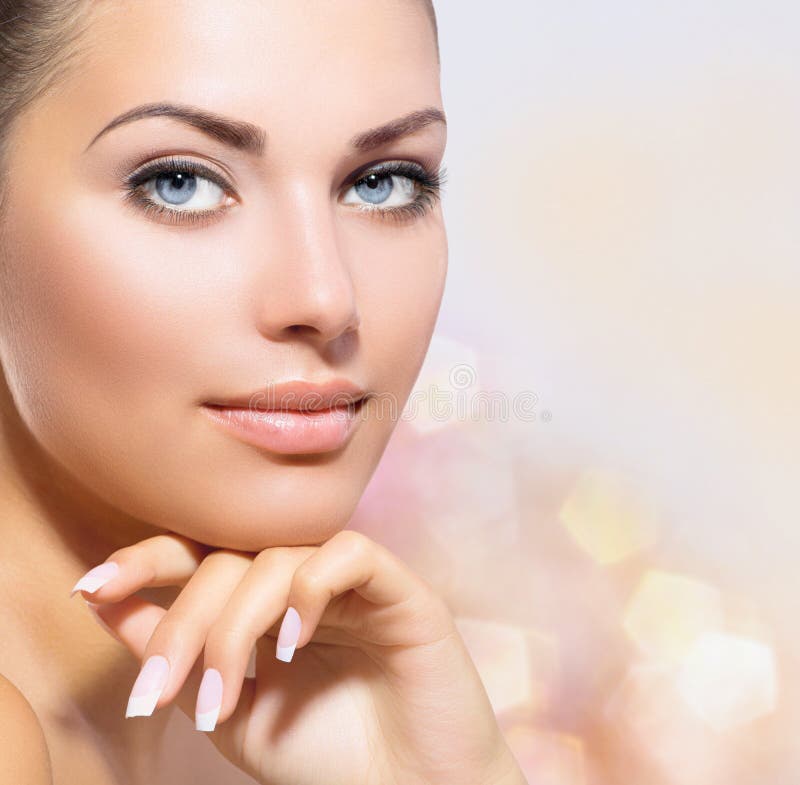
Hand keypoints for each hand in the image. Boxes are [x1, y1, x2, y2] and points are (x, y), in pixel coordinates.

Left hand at [70, 530, 526, 784]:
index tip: (92, 587)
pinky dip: (310, 590)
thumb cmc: (325, 757)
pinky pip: (348, 554)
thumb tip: (104, 599)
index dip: (147, 561)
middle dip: (184, 622)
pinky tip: (293, 641)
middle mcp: (304, 581)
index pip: (202, 556)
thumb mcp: (229, 711)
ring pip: (277, 559)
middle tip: (162, 690)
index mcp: (265, 602)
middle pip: (228, 560)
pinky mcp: (399, 587)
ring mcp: (352, 581)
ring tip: (228, 694)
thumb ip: (177, 657)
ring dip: (236, 625)